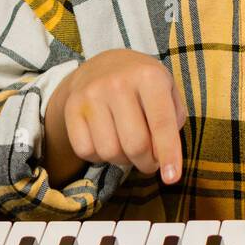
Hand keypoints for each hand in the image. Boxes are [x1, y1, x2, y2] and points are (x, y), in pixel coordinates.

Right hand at [48, 48, 186, 185]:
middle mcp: (118, 83)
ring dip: (123, 160)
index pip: (161, 124)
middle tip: (150, 161)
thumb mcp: (168, 91)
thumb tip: (162, 157)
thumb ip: (173, 122)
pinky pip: (86, 151)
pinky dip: (99, 156)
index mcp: (148, 76)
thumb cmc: (142, 85)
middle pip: (135, 145)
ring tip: (127, 146)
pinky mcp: (71, 108)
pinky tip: (106, 140)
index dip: (169, 155)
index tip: (171, 178)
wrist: (102, 66)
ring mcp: (91, 94)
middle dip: (147, 163)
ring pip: (110, 152)